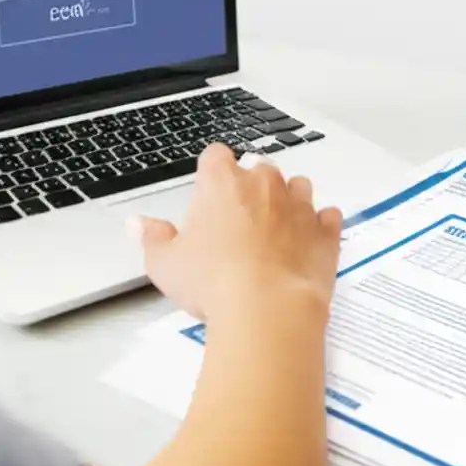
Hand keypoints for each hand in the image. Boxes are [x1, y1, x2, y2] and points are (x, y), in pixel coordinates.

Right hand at [129, 144, 343, 325]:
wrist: (267, 309)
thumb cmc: (213, 282)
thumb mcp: (165, 263)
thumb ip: (152, 238)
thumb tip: (137, 224)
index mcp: (223, 182)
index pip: (216, 155)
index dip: (212, 171)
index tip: (208, 191)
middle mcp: (265, 184)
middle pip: (260, 167)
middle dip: (252, 186)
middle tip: (239, 219)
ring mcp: (300, 206)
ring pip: (298, 186)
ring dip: (288, 200)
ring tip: (275, 228)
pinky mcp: (325, 232)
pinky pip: (327, 217)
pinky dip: (320, 225)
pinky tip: (308, 241)